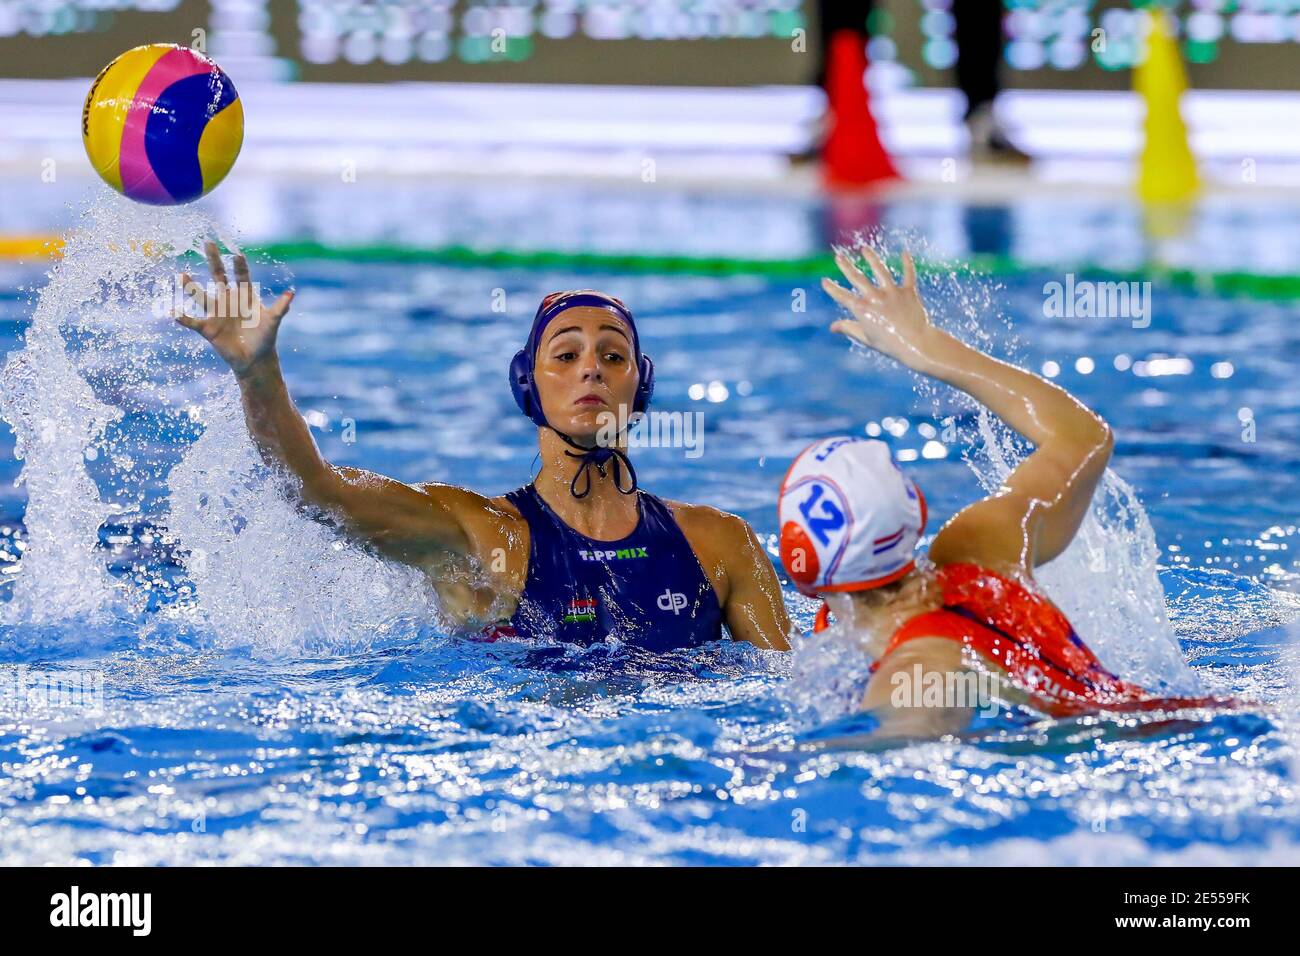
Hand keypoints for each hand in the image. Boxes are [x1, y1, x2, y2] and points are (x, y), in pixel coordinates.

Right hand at [175, 241, 293, 377]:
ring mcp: (216, 312)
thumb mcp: (272, 322)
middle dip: (213, 259)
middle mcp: (228, 300)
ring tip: (182, 275)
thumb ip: (280, 308)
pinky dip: (184, 319)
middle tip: (208, 242)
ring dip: (191, 287)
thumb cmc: (265, 338)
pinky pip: (193, 322)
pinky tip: (175, 314)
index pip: (241, 276)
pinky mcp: (208, 328)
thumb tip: (291, 293)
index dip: (239, 266)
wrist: (254, 359)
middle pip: (218, 275)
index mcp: (244, 296)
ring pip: (200, 296)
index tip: (237, 254)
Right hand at [821, 246, 934, 366]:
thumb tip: (832, 327)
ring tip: (864, 249)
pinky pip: (908, 274)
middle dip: (846, 266)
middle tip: (838, 257)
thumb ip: (849, 328)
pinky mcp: (908, 291)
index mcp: (862, 309)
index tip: (824, 281)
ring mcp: (892, 292)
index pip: (842, 296)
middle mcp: (875, 297)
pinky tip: (904, 252)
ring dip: (871, 258)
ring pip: (880, 270)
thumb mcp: (866, 338)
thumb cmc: (889, 344)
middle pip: (857, 278)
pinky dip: (907, 263)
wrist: (916, 344)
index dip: (832, 288)